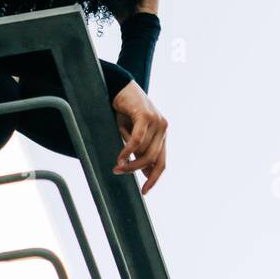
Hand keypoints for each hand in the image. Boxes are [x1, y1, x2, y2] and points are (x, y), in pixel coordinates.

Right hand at [110, 79, 167, 195]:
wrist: (120, 87)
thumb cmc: (124, 111)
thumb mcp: (132, 134)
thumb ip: (139, 151)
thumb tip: (145, 172)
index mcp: (161, 135)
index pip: (161, 162)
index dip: (154, 179)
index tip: (144, 191)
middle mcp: (163, 129)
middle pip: (153, 159)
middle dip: (135, 170)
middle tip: (118, 172)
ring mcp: (157, 122)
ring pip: (144, 151)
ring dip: (128, 158)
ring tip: (116, 162)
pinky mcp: (146, 116)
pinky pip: (137, 140)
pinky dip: (128, 151)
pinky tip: (119, 158)